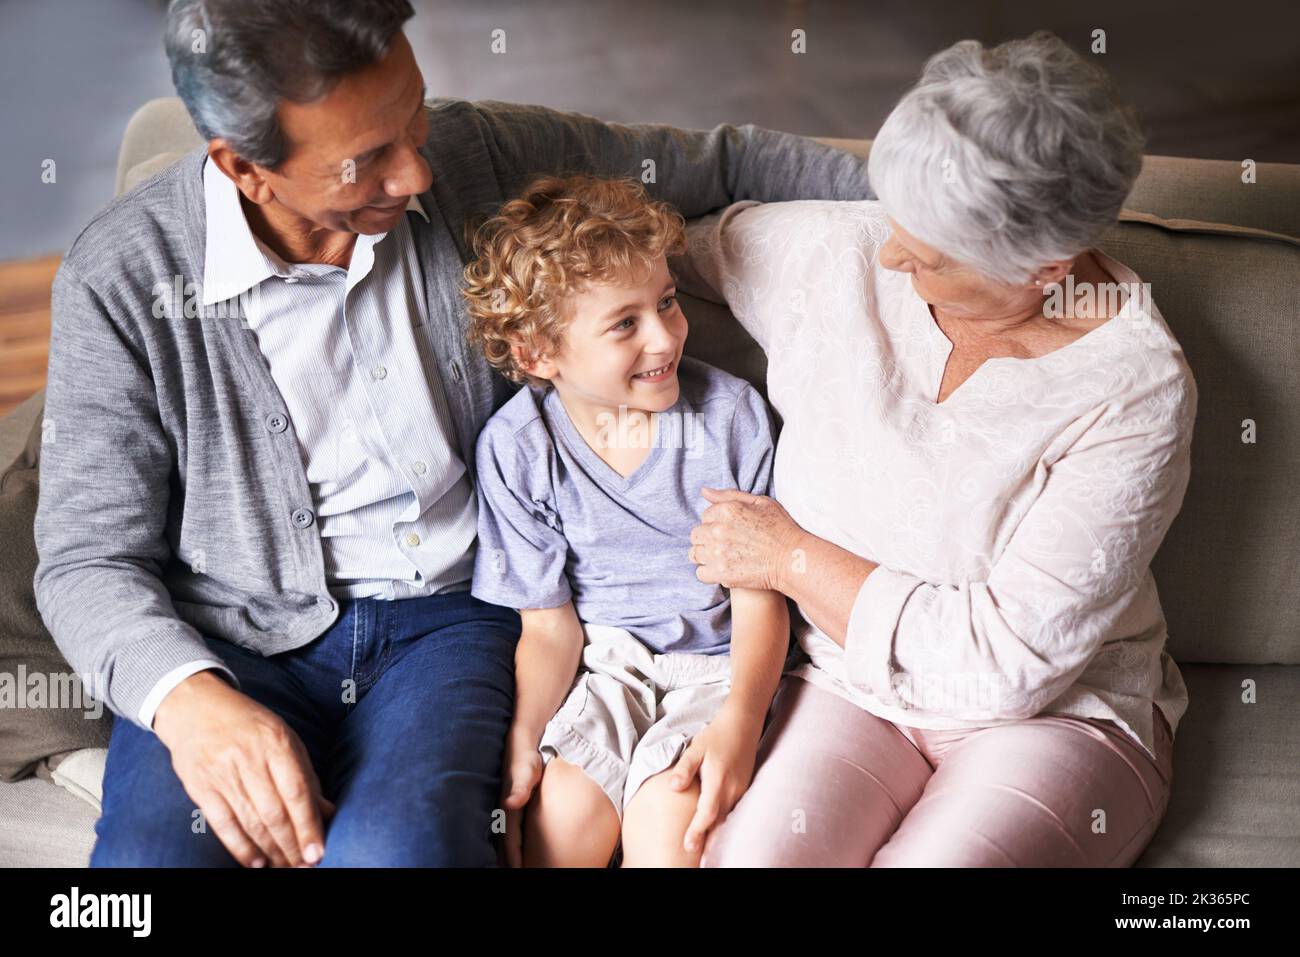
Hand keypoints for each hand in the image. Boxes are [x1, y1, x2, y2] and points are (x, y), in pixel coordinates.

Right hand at [153, 670, 334, 867]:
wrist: (194, 706)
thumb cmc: (248, 724)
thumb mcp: (283, 738)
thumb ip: (305, 774)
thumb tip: (327, 812)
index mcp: (276, 742)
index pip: (297, 792)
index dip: (308, 826)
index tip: (317, 852)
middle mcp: (249, 758)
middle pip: (274, 812)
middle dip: (292, 845)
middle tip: (304, 866)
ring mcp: (222, 774)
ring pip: (250, 822)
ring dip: (270, 851)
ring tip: (285, 867)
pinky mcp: (200, 787)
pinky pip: (223, 824)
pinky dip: (240, 847)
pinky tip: (255, 863)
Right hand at [497, 726, 543, 867]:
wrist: (519, 742)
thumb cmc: (526, 758)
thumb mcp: (527, 770)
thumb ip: (520, 787)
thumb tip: (510, 804)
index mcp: (508, 808)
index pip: (510, 841)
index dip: (515, 859)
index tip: (520, 871)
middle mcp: (503, 811)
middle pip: (503, 844)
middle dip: (508, 861)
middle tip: (518, 873)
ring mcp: (503, 809)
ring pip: (502, 839)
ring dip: (506, 855)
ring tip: (513, 867)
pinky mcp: (508, 806)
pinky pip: (508, 830)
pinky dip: (510, 844)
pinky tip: (513, 851)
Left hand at [669, 703, 763, 853]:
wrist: (743, 723)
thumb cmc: (717, 734)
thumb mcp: (696, 748)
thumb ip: (684, 769)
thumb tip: (673, 788)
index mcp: (718, 780)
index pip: (707, 813)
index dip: (697, 831)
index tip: (688, 846)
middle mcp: (732, 789)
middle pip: (719, 822)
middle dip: (708, 841)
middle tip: (697, 859)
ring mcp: (740, 789)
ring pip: (727, 817)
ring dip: (717, 833)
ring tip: (705, 851)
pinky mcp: (744, 786)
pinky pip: (733, 809)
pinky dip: (724, 821)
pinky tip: (717, 829)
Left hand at [689, 487, 803, 591]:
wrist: (792, 559)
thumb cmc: (781, 528)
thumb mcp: (760, 502)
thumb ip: (729, 495)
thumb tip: (704, 491)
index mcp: (727, 510)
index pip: (705, 515)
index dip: (717, 522)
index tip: (730, 530)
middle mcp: (718, 530)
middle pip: (697, 534)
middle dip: (707, 538)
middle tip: (725, 545)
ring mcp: (718, 553)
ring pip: (695, 553)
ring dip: (706, 555)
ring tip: (723, 557)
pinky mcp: (721, 573)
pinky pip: (701, 573)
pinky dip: (710, 573)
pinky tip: (723, 570)